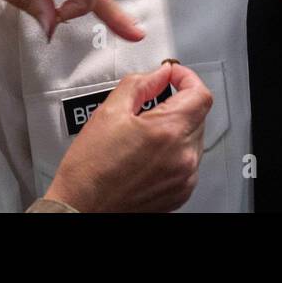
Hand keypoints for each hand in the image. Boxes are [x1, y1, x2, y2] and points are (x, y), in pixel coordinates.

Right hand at [45, 63, 212, 211]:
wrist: (80, 208)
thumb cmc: (89, 169)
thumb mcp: (109, 112)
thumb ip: (140, 84)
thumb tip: (159, 74)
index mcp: (168, 132)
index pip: (200, 94)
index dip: (187, 78)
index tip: (174, 76)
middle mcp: (183, 157)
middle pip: (198, 116)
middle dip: (178, 104)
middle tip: (151, 106)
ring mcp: (184, 178)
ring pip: (194, 139)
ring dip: (177, 129)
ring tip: (145, 135)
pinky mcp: (180, 193)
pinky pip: (188, 162)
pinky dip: (175, 152)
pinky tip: (149, 154)